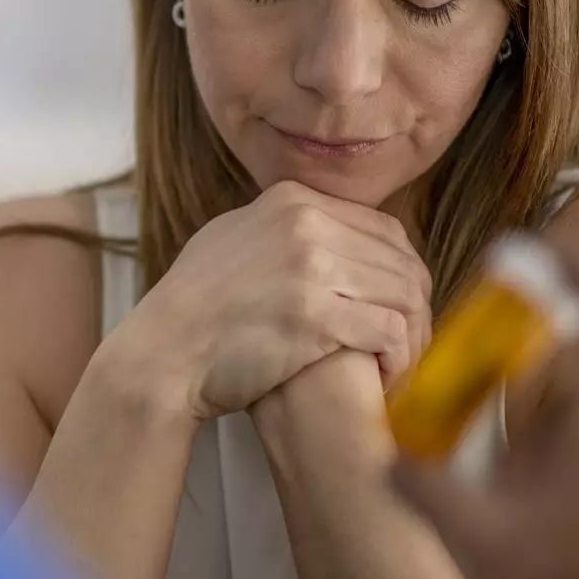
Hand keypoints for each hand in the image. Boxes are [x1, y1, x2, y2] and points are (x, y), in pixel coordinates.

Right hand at [112, 180, 430, 422]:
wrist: (163, 355)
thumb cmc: (194, 308)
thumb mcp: (232, 239)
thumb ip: (281, 228)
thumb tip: (323, 225)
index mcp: (292, 201)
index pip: (384, 229)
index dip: (401, 272)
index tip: (398, 307)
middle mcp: (306, 223)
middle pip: (401, 262)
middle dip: (416, 308)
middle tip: (409, 344)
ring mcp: (312, 267)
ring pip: (405, 296)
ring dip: (414, 336)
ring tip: (402, 364)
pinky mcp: (317, 316)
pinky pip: (390, 332)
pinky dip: (399, 359)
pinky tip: (386, 378)